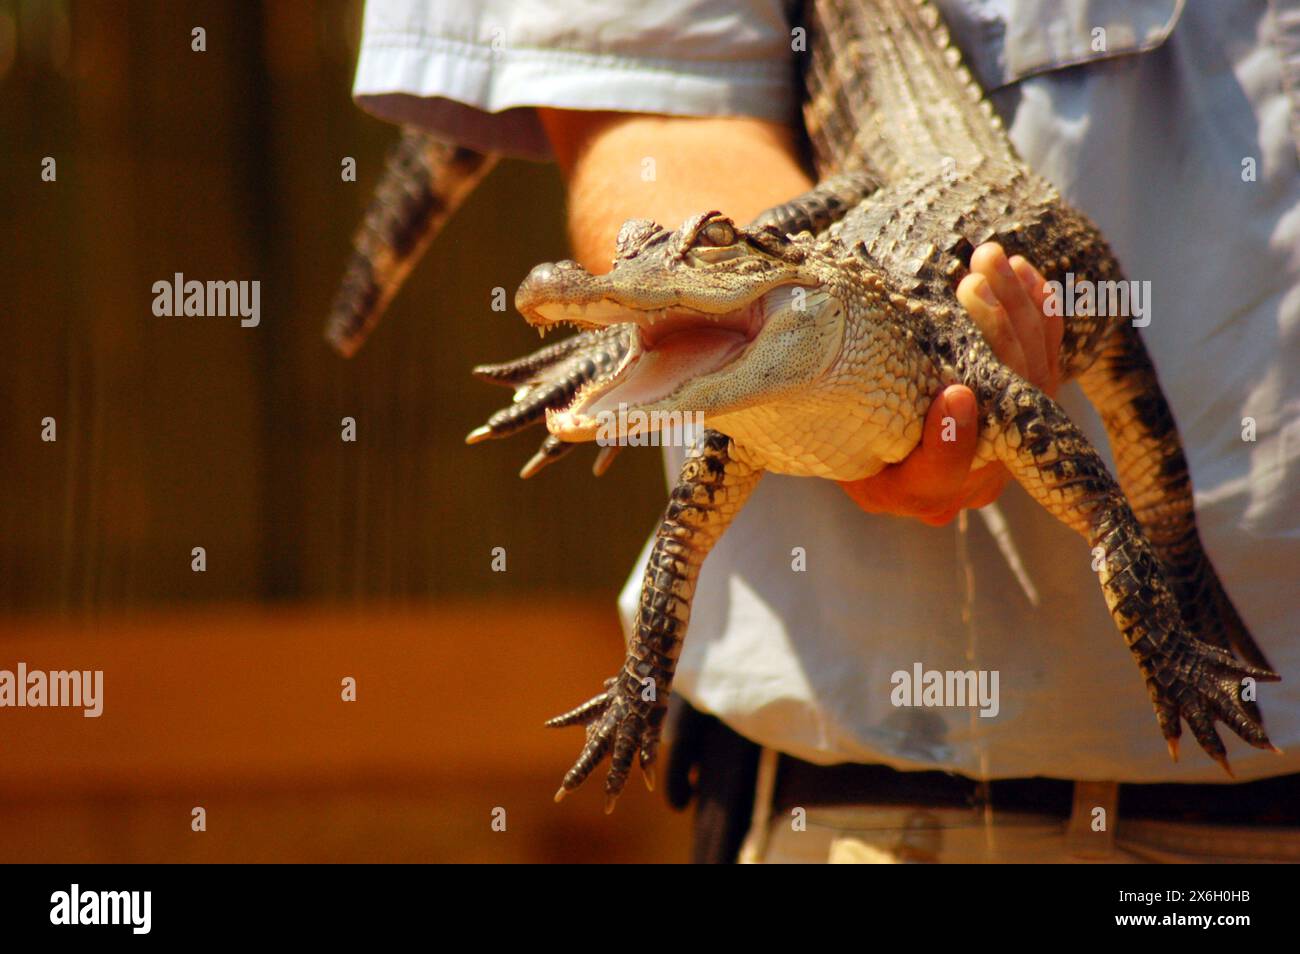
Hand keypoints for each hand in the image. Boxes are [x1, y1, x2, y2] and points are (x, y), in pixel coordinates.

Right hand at [839, 242, 1061, 524]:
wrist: (852, 400)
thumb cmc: (817, 400)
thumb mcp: (812, 403)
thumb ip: (823, 387)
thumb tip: (803, 346)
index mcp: (901, 491)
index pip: (940, 478)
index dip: (952, 443)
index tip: (956, 393)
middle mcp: (960, 481)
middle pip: (1001, 422)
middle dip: (995, 342)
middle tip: (974, 285)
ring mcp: (998, 448)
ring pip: (1033, 386)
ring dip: (1015, 313)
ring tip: (991, 259)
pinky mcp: (1021, 410)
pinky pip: (1047, 364)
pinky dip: (1038, 316)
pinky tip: (1025, 272)